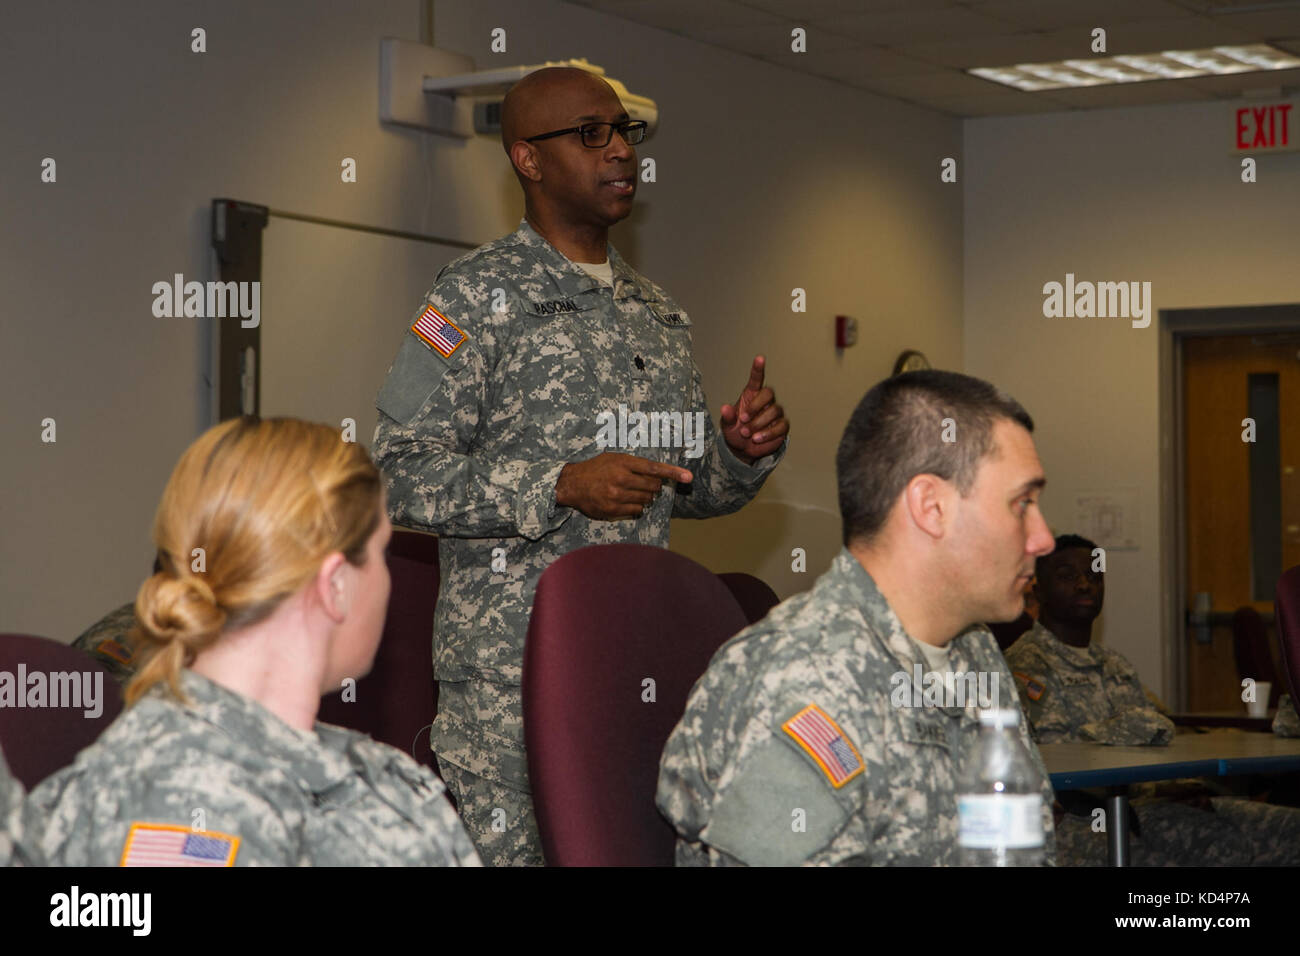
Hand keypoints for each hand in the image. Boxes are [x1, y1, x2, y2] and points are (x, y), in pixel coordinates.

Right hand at [555, 453, 692, 519]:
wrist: (572, 484)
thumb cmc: (596, 469)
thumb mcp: (614, 458)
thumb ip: (635, 465)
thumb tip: (659, 475)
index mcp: (623, 462)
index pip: (654, 468)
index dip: (673, 473)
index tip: (688, 477)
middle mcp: (621, 479)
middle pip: (653, 486)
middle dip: (654, 485)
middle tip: (647, 484)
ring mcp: (617, 495)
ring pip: (647, 499)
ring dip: (646, 496)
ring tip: (634, 491)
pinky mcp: (613, 509)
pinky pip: (637, 510)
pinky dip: (638, 506)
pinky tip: (628, 500)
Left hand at [720, 355, 787, 464]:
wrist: (743, 449)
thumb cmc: (735, 432)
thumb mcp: (727, 425)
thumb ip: (727, 417)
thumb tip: (724, 408)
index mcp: (751, 396)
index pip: (756, 379)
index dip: (758, 369)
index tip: (760, 358)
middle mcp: (764, 402)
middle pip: (768, 393)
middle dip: (756, 406)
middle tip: (743, 420)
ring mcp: (775, 413)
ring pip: (774, 411)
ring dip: (759, 423)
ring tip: (747, 433)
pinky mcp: (781, 426)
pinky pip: (781, 426)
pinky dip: (768, 433)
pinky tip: (757, 438)